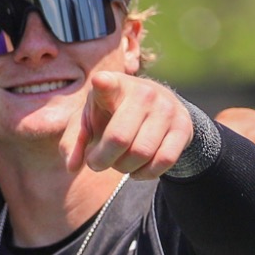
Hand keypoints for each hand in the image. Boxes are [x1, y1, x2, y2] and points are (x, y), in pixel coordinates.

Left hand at [72, 71, 192, 178]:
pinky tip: (137, 170)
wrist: (158, 107)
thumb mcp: (90, 121)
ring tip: (118, 164)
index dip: (104, 84)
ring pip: (142, 153)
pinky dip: (146, 173)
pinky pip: (164, 161)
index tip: (99, 81)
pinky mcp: (183, 126)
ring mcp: (166, 108)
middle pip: (119, 138)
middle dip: (102, 160)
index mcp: (115, 86)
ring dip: (124, 168)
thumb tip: (71, 167)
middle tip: (97, 163)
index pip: (108, 84)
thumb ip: (74, 142)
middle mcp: (143, 92)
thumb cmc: (113, 115)